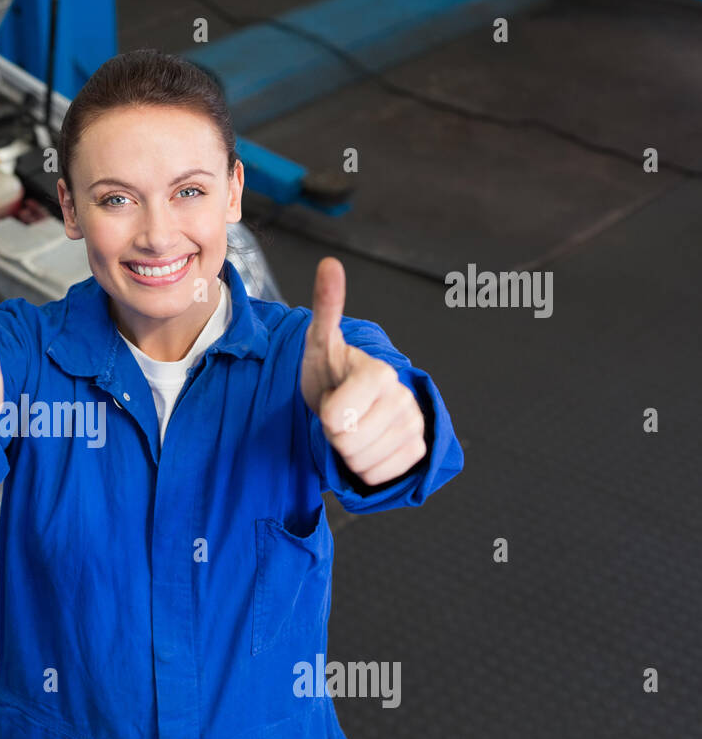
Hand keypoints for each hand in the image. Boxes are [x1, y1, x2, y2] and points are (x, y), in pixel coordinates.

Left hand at [300, 257, 425, 486]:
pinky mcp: (418, 449)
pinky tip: (368, 443)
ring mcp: (414, 425)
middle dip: (336, 435)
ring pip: (363, 462)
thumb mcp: (320, 343)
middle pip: (348, 443)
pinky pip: (380, 475)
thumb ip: (327, 307)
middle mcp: (403, 397)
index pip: (336, 419)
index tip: (330, 399)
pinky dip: (367, 467)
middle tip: (340, 415)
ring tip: (352, 427)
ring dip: (349, 452)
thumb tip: (329, 264)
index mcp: (379, 373)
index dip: (325, 416)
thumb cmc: (330, 372)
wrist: (352, 401)